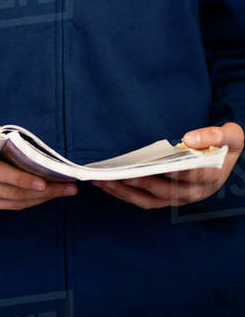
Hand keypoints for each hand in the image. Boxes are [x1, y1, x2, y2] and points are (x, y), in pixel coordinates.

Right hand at [0, 121, 76, 214]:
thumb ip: (4, 140)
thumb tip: (34, 154)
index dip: (23, 179)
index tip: (46, 181)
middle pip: (11, 192)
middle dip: (44, 191)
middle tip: (69, 187)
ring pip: (11, 204)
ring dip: (39, 199)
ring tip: (61, 191)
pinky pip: (3, 207)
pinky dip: (23, 201)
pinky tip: (39, 195)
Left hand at [94, 122, 244, 208]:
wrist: (224, 156)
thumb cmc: (224, 144)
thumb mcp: (232, 135)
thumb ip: (216, 135)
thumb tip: (190, 139)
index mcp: (212, 176)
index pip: (195, 177)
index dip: (179, 173)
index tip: (160, 168)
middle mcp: (195, 192)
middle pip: (166, 191)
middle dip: (143, 183)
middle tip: (120, 174)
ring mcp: (179, 198)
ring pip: (150, 200)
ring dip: (126, 192)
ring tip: (104, 180)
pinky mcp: (167, 199)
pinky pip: (144, 201)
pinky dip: (125, 194)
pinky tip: (106, 183)